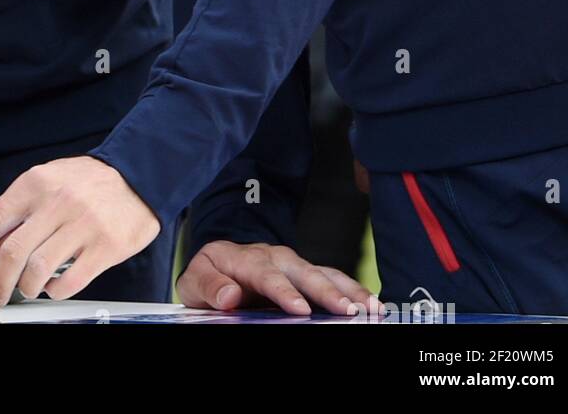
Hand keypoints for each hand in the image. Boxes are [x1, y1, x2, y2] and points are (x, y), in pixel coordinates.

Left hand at [0, 156, 159, 305]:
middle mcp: (57, 203)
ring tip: (28, 286)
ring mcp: (82, 225)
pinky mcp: (105, 247)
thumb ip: (18, 210)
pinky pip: (70, 281)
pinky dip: (55, 291)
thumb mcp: (47, 181)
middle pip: (13, 251)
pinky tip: (55, 286)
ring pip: (38, 270)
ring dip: (27, 286)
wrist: (137, 173)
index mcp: (36, 184)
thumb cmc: (88, 180)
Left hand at [178, 239, 378, 315]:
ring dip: (348, 289)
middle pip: (302, 271)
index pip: (265, 273)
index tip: (300, 309)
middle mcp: (273, 257)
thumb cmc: (208, 276)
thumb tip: (230, 295)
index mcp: (244, 258)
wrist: (217, 264)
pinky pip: (331, 278)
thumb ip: (210, 286)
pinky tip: (371, 304)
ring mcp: (292, 264)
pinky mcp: (305, 273)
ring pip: (323, 272)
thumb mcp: (196, 280)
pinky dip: (352, 289)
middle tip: (347, 311)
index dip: (283, 291)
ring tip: (371, 308)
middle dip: (325, 291)